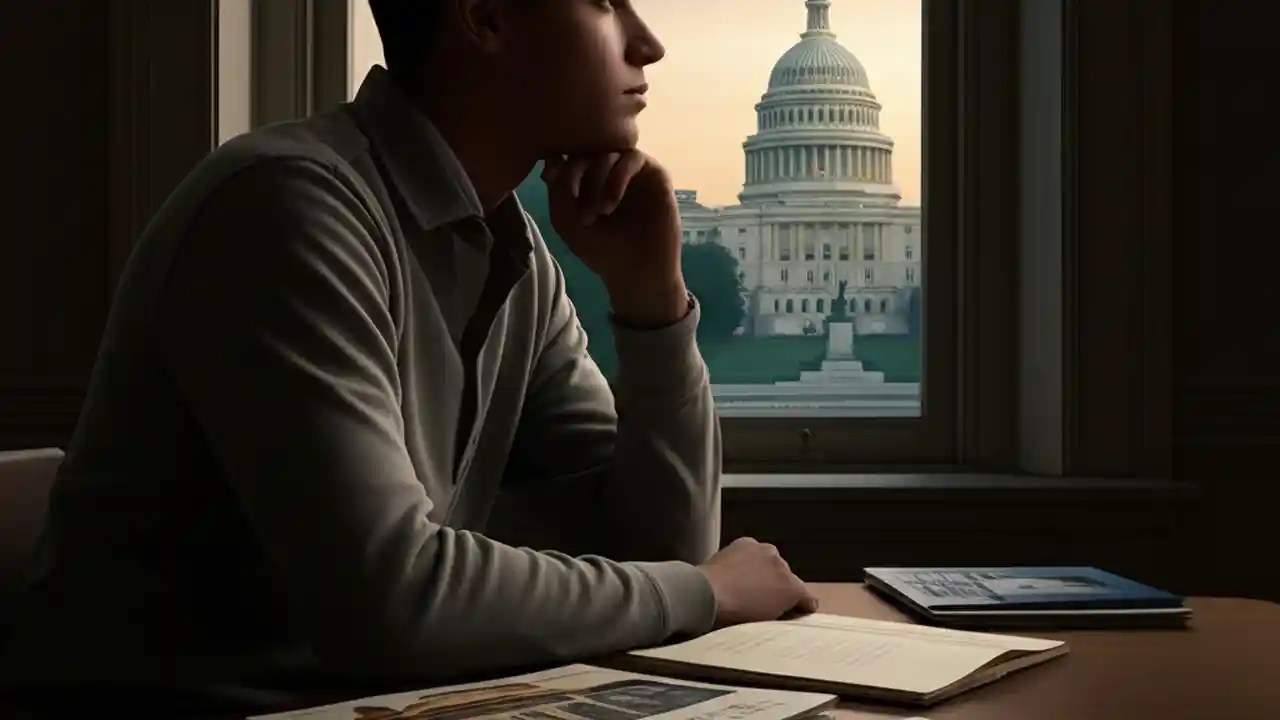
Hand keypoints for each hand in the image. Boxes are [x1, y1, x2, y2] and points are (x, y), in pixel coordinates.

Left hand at [541, 151, 687, 326]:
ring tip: (597, 211)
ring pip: (609, 152)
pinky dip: (617, 178)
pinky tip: (610, 204)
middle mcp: (610, 171)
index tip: (553, 182)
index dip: (559, 165)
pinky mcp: (655, 174)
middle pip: (588, 149)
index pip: (570, 154)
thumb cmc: (601, 250)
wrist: (636, 272)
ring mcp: (633, 172)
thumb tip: (554, 159)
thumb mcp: (566, 221)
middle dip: (577, 173)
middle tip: (575, 203)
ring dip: (597, 178)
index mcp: (587, 179)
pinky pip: (633, 158)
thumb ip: (557, 190)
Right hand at [696, 537, 819, 627]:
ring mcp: (781, 568)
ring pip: (790, 587)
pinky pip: (806, 600)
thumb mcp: (715, 571)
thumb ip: (729, 574)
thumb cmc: (702, 588)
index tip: (751, 593)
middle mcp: (767, 551)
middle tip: (759, 607)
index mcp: (747, 545)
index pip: (762, 564)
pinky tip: (797, 617)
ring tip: (770, 616)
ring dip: (782, 600)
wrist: (708, 594)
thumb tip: (729, 588)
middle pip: (778, 573)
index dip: (759, 581)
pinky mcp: (790, 587)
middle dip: (772, 588)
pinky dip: (802, 609)